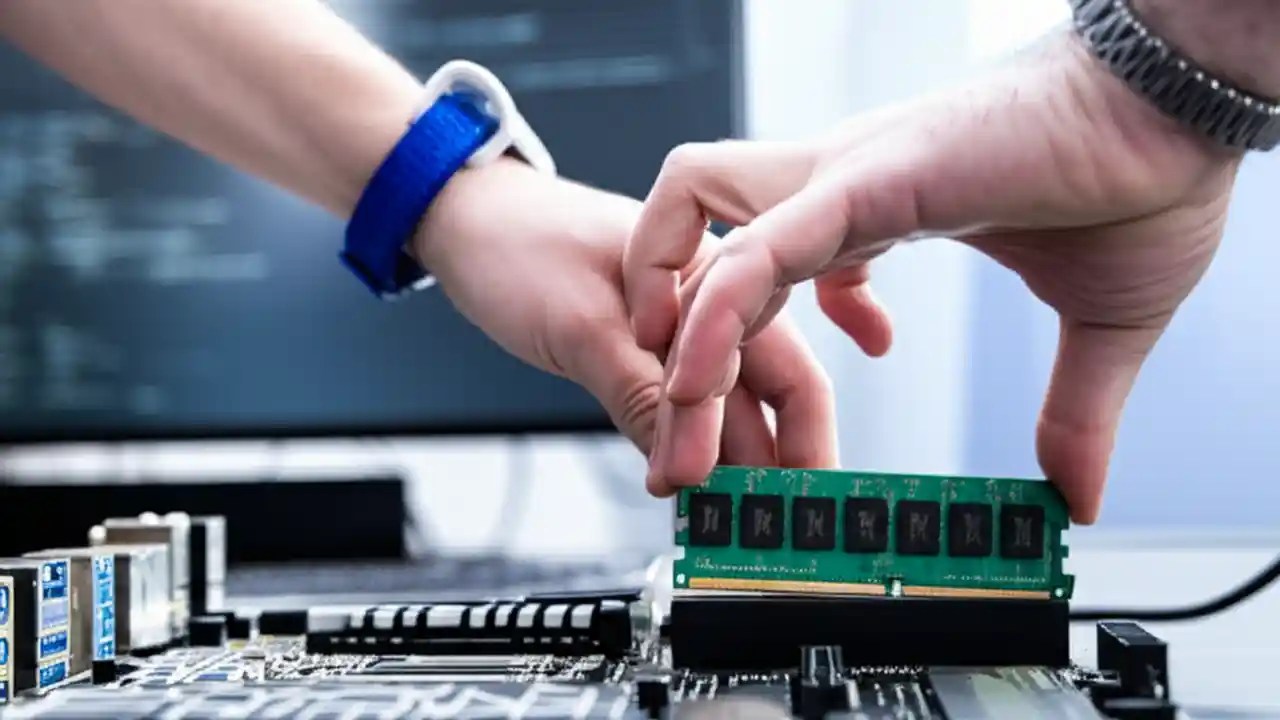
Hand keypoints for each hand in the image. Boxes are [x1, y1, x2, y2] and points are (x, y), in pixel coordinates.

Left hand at [414, 157, 836, 486]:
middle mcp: (704, 310)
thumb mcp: (583, 326)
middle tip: (779, 532)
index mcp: (716, 280)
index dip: (795, 444)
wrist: (465, 222)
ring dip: (726, 467)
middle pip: (764, 399)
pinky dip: (681, 452)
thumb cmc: (518, 245)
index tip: (793, 504)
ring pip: (718, 413)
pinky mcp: (635, 359)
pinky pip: (672, 413)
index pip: (784, 373)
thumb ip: (639, 393)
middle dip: (776, 466)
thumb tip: (685, 464)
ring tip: (730, 527)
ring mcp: (670, 338)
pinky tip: (685, 486)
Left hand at [625, 30, 1243, 522]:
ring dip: (670, 320)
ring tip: (667, 411)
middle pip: (705, 249)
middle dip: (675, 345)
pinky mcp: (870, 180)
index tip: (746, 422)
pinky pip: (757, 244)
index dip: (736, 340)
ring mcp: (847, 180)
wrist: (1188, 106)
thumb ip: (1072, 410)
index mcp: (874, 212)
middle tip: (677, 445)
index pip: (760, 267)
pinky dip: (714, 311)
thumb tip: (1078, 493)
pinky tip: (697, 377)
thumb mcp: (1098, 323)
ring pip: (700, 224)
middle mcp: (840, 190)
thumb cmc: (1143, 180)